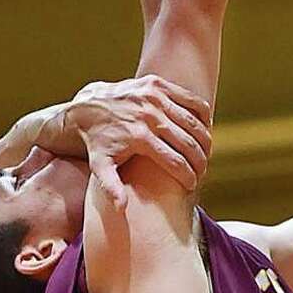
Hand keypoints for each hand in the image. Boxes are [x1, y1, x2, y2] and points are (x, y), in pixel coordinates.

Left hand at [47, 77, 211, 208]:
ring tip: (206, 153)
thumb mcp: (100, 167)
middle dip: (200, 161)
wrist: (86, 108)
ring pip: (192, 121)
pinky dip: (202, 114)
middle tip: (203, 171)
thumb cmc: (97, 143)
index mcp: (139, 138)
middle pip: (187, 143)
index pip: (175, 162)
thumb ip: (110, 188)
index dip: (188, 176)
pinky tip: (204, 129)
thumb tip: (122, 208)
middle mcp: (148, 115)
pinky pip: (189, 99)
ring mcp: (154, 97)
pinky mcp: (156, 83)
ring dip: (205, 140)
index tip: (192, 185)